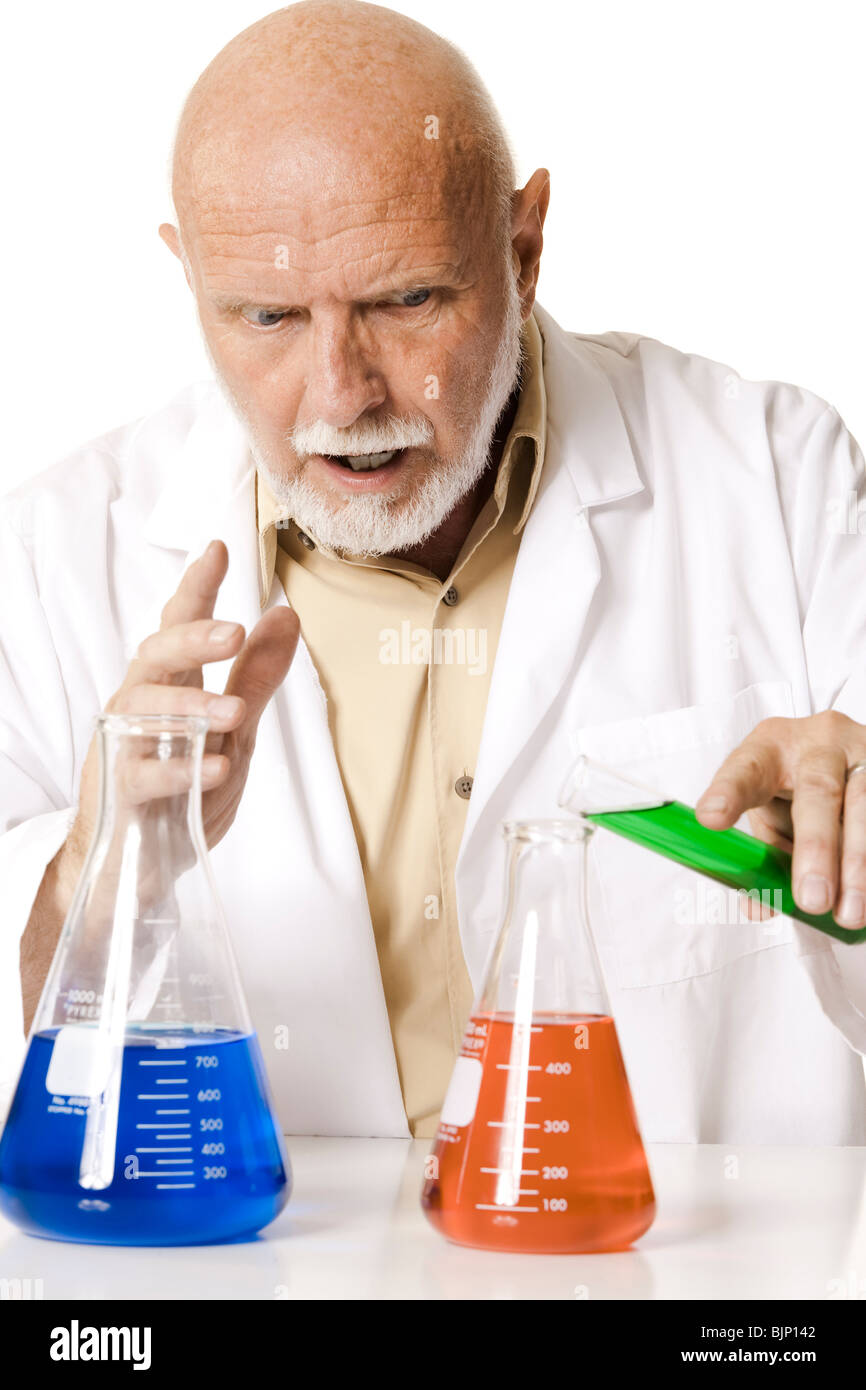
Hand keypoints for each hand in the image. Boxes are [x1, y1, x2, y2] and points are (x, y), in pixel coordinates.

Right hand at [68, 539, 298, 861]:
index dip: (197, 586)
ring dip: (191, 706)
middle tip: (234, 631)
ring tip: (233, 712)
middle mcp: (141, 703)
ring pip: (144, 707)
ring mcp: (125, 744)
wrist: (139, 863)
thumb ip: (257, 677)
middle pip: (157, 653)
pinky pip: (141, 771)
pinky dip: (179, 769)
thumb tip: (286, 616)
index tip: (218, 549)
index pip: (180, 624)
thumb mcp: (236, 731)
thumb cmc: (185, 788)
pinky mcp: (118, 790)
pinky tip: (214, 766)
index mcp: (172, 683)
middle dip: (192, 638)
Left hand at [695, 712, 865, 929]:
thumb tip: (760, 907)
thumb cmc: (797, 786)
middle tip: (812, 899)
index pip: (746, 768)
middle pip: (818, 791)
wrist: (845, 754)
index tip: (711, 819)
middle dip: (815, 849)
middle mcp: (819, 742)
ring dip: (857, 863)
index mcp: (771, 747)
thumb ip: (763, 854)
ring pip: (863, 806)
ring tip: (849, 912)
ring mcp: (861, 751)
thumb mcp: (772, 809)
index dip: (728, 792)